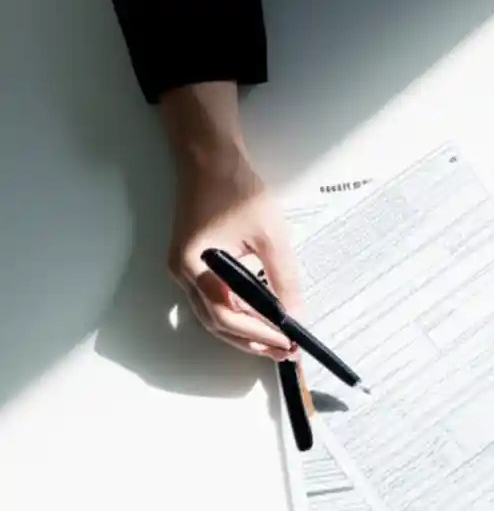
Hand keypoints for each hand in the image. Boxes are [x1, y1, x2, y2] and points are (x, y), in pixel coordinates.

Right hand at [158, 82, 301, 361]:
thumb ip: (282, 277)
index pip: (226, 315)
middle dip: (252, 341)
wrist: (211, 159)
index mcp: (195, 265)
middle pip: (216, 323)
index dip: (258, 334)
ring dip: (245, 331)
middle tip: (285, 351)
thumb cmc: (237, 189)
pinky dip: (237, 313)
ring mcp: (185, 270)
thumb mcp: (270, 234)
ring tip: (277, 341)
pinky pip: (213, 300)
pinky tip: (262, 318)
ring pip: (213, 316)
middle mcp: (183, 273)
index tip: (286, 343)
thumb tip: (294, 314)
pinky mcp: (193, 265)